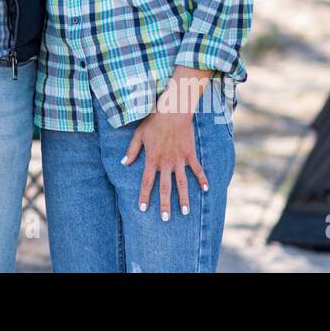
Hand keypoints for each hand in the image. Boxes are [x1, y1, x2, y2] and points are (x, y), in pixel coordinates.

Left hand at [121, 88, 208, 220]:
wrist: (173, 111)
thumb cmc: (154, 122)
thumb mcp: (138, 134)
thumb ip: (132, 150)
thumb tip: (123, 163)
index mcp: (152, 159)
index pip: (147, 182)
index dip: (145, 196)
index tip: (143, 209)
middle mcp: (166, 163)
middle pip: (165, 187)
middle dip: (165, 204)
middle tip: (166, 219)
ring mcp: (180, 160)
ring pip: (182, 183)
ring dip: (183, 198)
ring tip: (185, 212)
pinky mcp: (190, 154)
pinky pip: (197, 169)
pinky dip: (202, 179)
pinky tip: (206, 189)